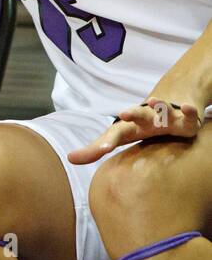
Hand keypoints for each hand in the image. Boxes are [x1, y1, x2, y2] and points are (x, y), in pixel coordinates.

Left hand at [67, 97, 205, 164]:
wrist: (169, 103)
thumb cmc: (140, 125)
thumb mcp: (120, 136)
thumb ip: (95, 149)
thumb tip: (69, 159)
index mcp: (129, 126)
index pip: (114, 134)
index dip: (106, 142)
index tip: (100, 150)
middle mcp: (145, 118)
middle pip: (137, 114)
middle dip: (131, 113)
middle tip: (123, 113)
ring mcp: (166, 117)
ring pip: (162, 109)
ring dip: (159, 104)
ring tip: (154, 100)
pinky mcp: (186, 119)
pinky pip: (189, 114)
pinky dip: (189, 111)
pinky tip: (190, 109)